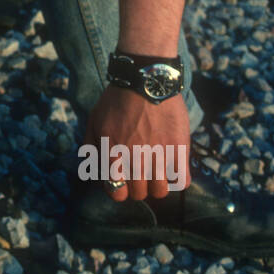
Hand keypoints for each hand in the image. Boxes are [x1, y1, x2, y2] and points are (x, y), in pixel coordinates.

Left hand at [82, 84, 189, 201]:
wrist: (146, 79)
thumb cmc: (117, 100)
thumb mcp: (94, 121)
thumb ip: (90, 147)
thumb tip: (92, 170)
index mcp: (112, 153)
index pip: (117, 192)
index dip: (119, 190)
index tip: (122, 182)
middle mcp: (135, 158)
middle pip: (139, 194)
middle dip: (137, 187)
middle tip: (140, 174)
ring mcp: (158, 155)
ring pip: (161, 191)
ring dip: (157, 185)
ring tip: (157, 172)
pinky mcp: (179, 148)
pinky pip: (182, 180)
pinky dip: (178, 179)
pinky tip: (173, 167)